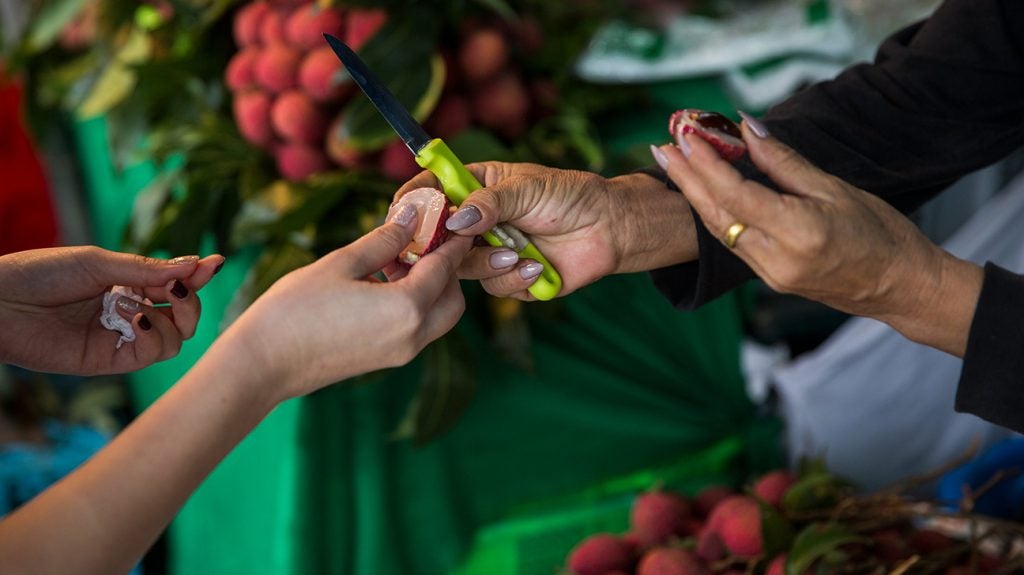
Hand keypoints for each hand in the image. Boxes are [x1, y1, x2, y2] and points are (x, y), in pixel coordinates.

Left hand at [0, 247, 223, 374]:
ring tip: (130, 304)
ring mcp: (121, 338)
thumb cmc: (40, 274)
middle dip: (189, 301)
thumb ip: (148, 269)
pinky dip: (152, 335)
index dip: (197, 275)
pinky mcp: (109, 361)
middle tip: (175, 288)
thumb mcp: (99, 263)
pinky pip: (151, 354)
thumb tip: (197, 264)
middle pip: (184, 316)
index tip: (214, 263)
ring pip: (176, 339)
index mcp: (127, 283)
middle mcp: (129, 312)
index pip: (174, 283)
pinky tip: (132, 318)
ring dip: (166, 318)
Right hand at [220, 213, 470, 400]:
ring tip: (395, 257)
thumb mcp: (341, 263)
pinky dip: (414, 303)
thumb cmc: (294, 310)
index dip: (452, 240)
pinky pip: (416, 328)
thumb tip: (412, 218)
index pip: (445, 268)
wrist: (262, 364)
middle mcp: (413, 336)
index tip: (455, 219)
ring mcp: (400, 353)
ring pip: (437, 316)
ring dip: (429, 286)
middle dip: (447, 268)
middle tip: (423, 240)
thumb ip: (384, 240)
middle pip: (452, 299)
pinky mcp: (385, 359)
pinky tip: (382, 280)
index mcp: (407, 309)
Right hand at [397, 162, 695, 299]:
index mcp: (476, 188)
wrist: (609, 228)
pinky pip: (495, 287)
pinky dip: (514, 278)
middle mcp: (477, 222)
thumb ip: (491, 202)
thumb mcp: (529, 188)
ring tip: (520, 253)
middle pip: (437, 238)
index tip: (401, 211)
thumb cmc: (571, 196)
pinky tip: (537, 266)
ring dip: (490, 263)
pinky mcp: (508, 278)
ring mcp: (491, 251)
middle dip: (445, 246)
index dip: (414, 202)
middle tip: (459, 245)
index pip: (432, 191)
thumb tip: (457, 219)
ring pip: (463, 268)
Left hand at [657, 117, 982, 354]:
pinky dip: (714, 213)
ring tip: (673, 162)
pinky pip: (732, 242)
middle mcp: (777, 259)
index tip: (687, 135)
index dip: (708, 165)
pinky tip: (701, 190)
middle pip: (717, 215)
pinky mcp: (769, 279)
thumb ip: (785, 163)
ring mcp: (770, 274)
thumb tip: (747, 129)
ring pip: (719, 231)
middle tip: (662, 146)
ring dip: (693, 195)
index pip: (737, 196)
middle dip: (686, 179)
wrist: (900, 286)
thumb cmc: (879, 231)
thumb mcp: (835, 188)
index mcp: (799, 233)